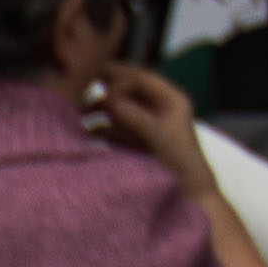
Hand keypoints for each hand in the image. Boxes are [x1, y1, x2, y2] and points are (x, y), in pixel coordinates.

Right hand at [78, 57, 203, 180]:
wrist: (187, 194)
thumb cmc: (178, 162)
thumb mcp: (156, 134)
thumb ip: (133, 115)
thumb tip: (108, 101)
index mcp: (171, 100)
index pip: (141, 77)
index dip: (118, 73)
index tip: (94, 72)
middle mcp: (159, 109)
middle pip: (128, 90)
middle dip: (106, 91)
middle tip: (81, 89)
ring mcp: (147, 126)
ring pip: (119, 108)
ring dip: (100, 108)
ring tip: (80, 111)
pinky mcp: (137, 143)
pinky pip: (115, 128)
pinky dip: (100, 127)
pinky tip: (86, 130)